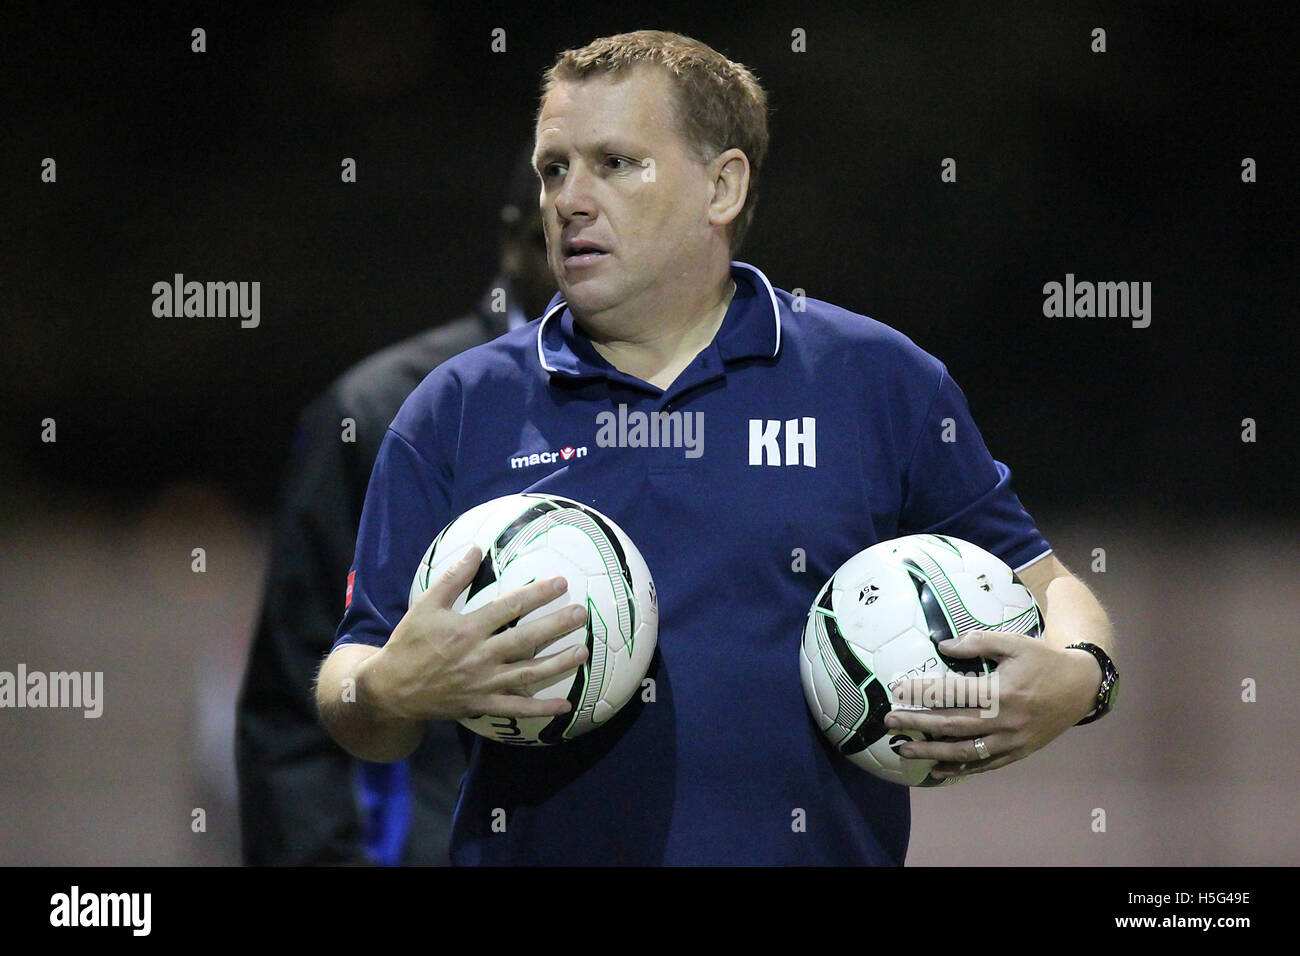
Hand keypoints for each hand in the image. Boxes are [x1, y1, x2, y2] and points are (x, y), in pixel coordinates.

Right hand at [358, 546, 588, 721]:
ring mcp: (482, 683)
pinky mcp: (482, 704)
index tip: (561, 583)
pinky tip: (564, 705)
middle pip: (526, 639)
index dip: (538, 594)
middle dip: (557, 625)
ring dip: (558, 663)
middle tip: (582, 614)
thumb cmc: (409, 642)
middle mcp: (479, 656)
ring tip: (583, 651)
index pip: (510, 607)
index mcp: (467, 629)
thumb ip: (453, 578)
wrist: (392, 688)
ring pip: (528, 673)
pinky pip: (516, 707)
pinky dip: (540, 707)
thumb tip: (476, 549)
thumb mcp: (426, 605)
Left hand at [884, 630, 1101, 781]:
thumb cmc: (1043, 661)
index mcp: (1001, 692)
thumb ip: (979, 643)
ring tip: (905, 749)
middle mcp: (1004, 720)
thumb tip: (944, 645)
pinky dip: (960, 768)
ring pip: (965, 750)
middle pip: (952, 724)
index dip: (923, 691)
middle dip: (918, 724)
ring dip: (932, 751)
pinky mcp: (1017, 752)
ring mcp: (1011, 741)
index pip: (953, 692)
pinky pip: (984, 764)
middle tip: (890, 722)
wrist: (1081, 688)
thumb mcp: (1015, 643)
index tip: (898, 690)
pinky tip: (938, 770)